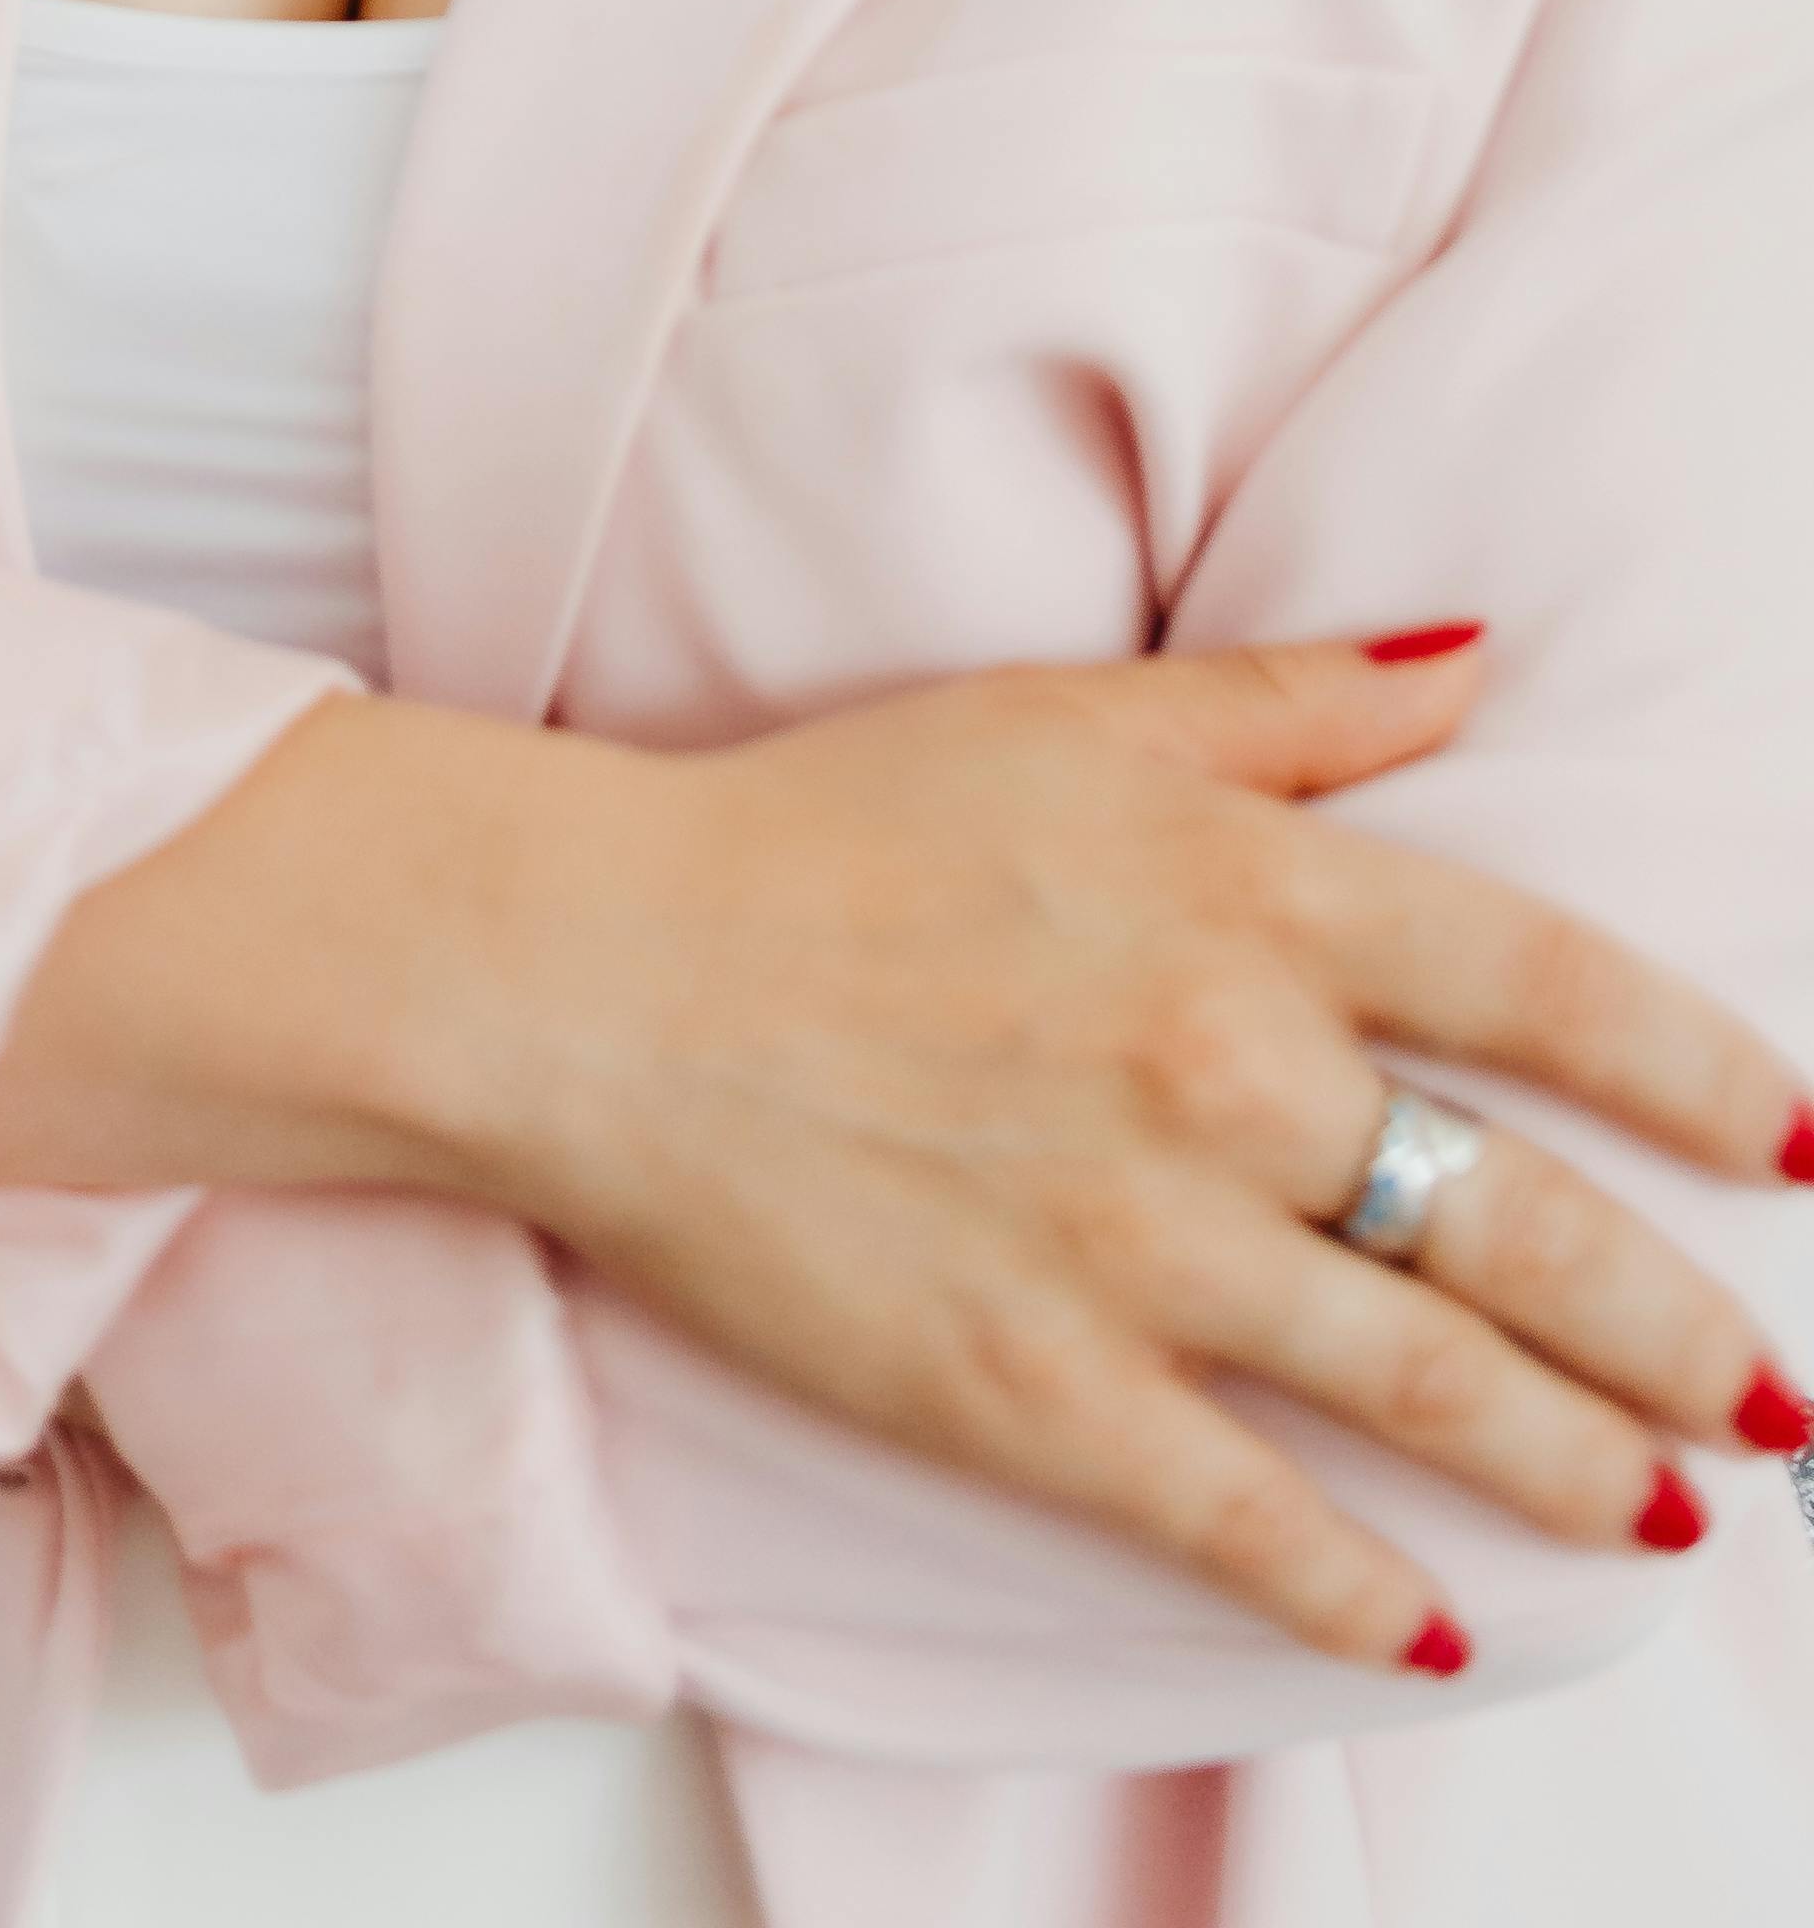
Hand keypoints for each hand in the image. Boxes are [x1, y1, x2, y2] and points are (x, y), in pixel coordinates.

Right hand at [0, 629, 1812, 1677]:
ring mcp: (1138, 1246)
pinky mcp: (1036, 1388)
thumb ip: (1296, 700)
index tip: (1790, 1140)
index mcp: (1246, 893)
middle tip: (1773, 1401)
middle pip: (1528, 1226)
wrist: (598, 968)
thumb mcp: (1074, 713)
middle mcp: (1226, 1070)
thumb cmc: (829, 822)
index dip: (1698, 1073)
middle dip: (1682, 1336)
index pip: (1544, 989)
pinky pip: (1249, 1519)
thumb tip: (1480, 661)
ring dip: (1583, 1469)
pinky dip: (1364, 1592)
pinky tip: (1444, 1630)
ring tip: (1674, 1514)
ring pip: (1431, 1385)